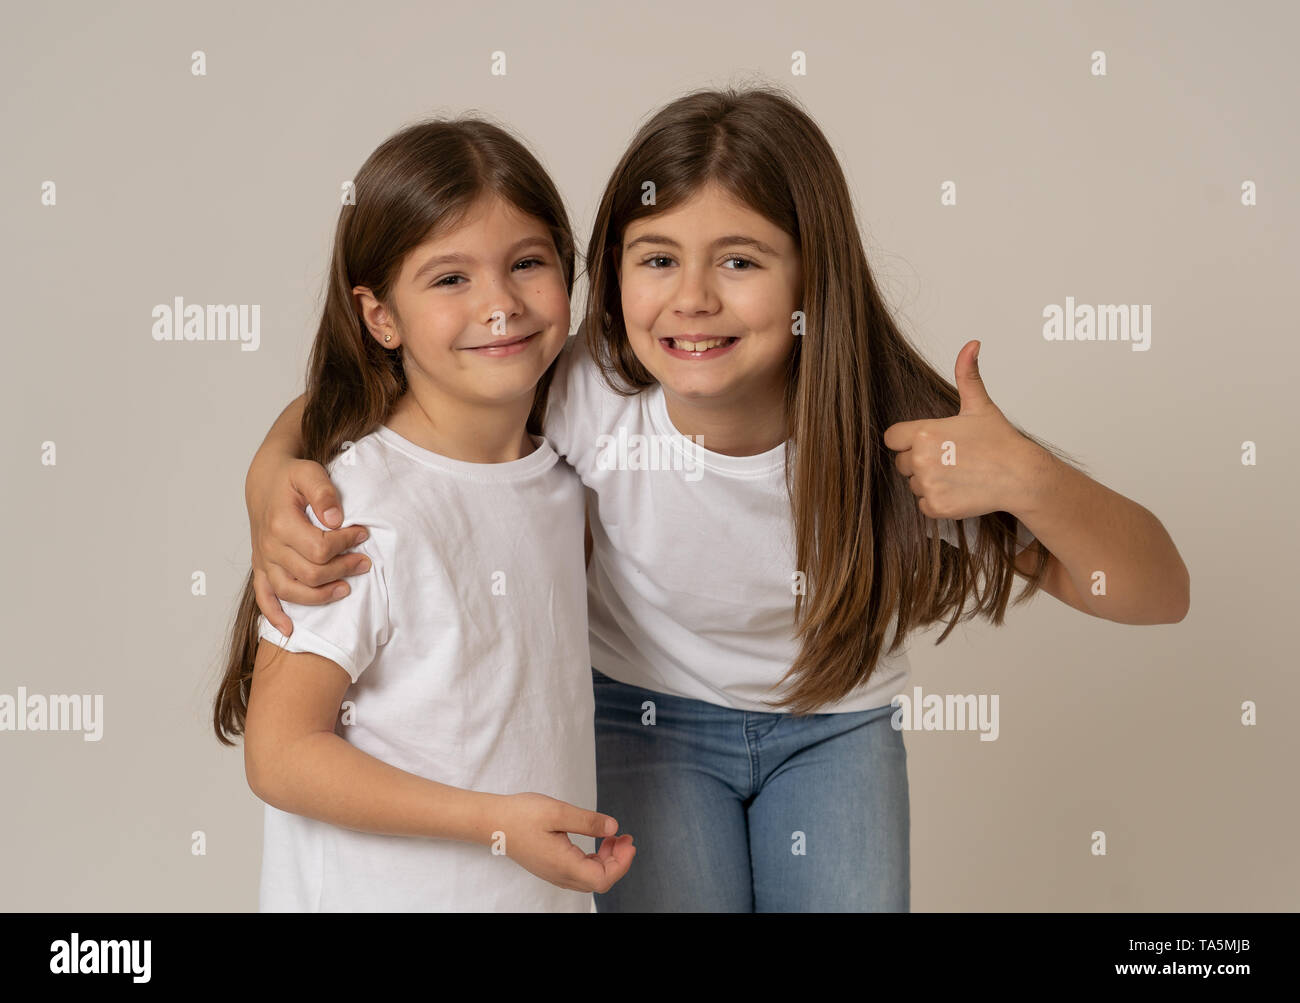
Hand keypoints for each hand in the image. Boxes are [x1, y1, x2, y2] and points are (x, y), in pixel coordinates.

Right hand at [247, 456, 371, 636]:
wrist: (264, 481)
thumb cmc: (290, 477)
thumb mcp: (308, 472)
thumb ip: (323, 493)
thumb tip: (336, 519)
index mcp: (281, 524)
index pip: (320, 548)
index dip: (346, 544)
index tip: (363, 534)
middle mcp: (269, 547)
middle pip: (310, 573)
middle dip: (343, 569)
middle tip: (364, 561)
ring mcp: (264, 561)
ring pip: (292, 591)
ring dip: (321, 595)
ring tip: (346, 588)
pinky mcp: (261, 568)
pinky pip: (264, 598)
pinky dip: (276, 616)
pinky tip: (290, 630)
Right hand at [496, 792, 635, 893]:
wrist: (492, 821)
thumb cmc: (521, 815)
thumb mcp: (558, 812)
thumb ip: (588, 822)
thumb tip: (614, 828)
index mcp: (563, 865)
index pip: (603, 879)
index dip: (621, 864)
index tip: (628, 842)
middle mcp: (560, 874)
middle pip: (599, 881)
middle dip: (618, 861)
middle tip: (625, 837)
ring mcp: (554, 872)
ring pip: (590, 877)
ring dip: (607, 860)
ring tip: (614, 838)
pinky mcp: (551, 866)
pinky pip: (580, 871)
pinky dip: (595, 859)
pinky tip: (597, 842)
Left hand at [883, 340, 1038, 520]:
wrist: (1021, 477)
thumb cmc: (1001, 442)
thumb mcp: (980, 405)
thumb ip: (967, 374)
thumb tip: (971, 345)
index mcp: (924, 433)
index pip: (892, 438)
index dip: (907, 440)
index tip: (929, 442)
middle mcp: (921, 459)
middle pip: (902, 463)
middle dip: (920, 461)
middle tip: (951, 458)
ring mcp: (928, 485)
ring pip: (913, 485)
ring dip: (930, 481)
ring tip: (958, 473)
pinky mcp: (937, 507)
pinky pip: (923, 505)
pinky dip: (938, 501)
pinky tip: (959, 489)